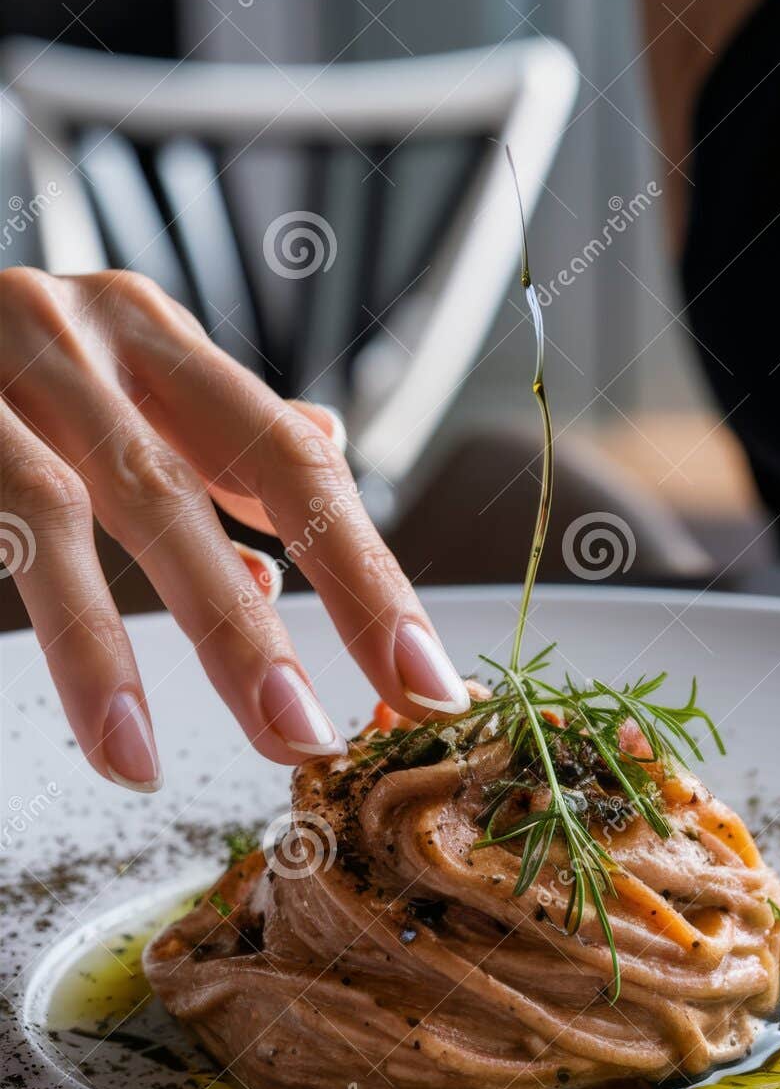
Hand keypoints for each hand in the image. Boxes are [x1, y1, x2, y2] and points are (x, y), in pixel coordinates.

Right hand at [0, 268, 468, 790]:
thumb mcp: (111, 377)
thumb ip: (202, 441)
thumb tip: (296, 519)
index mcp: (142, 329)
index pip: (285, 455)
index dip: (362, 574)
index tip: (425, 682)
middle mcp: (64, 329)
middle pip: (184, 485)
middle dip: (256, 625)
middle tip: (316, 739)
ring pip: (61, 515)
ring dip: (121, 646)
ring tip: (165, 759)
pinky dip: (46, 632)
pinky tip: (94, 725)